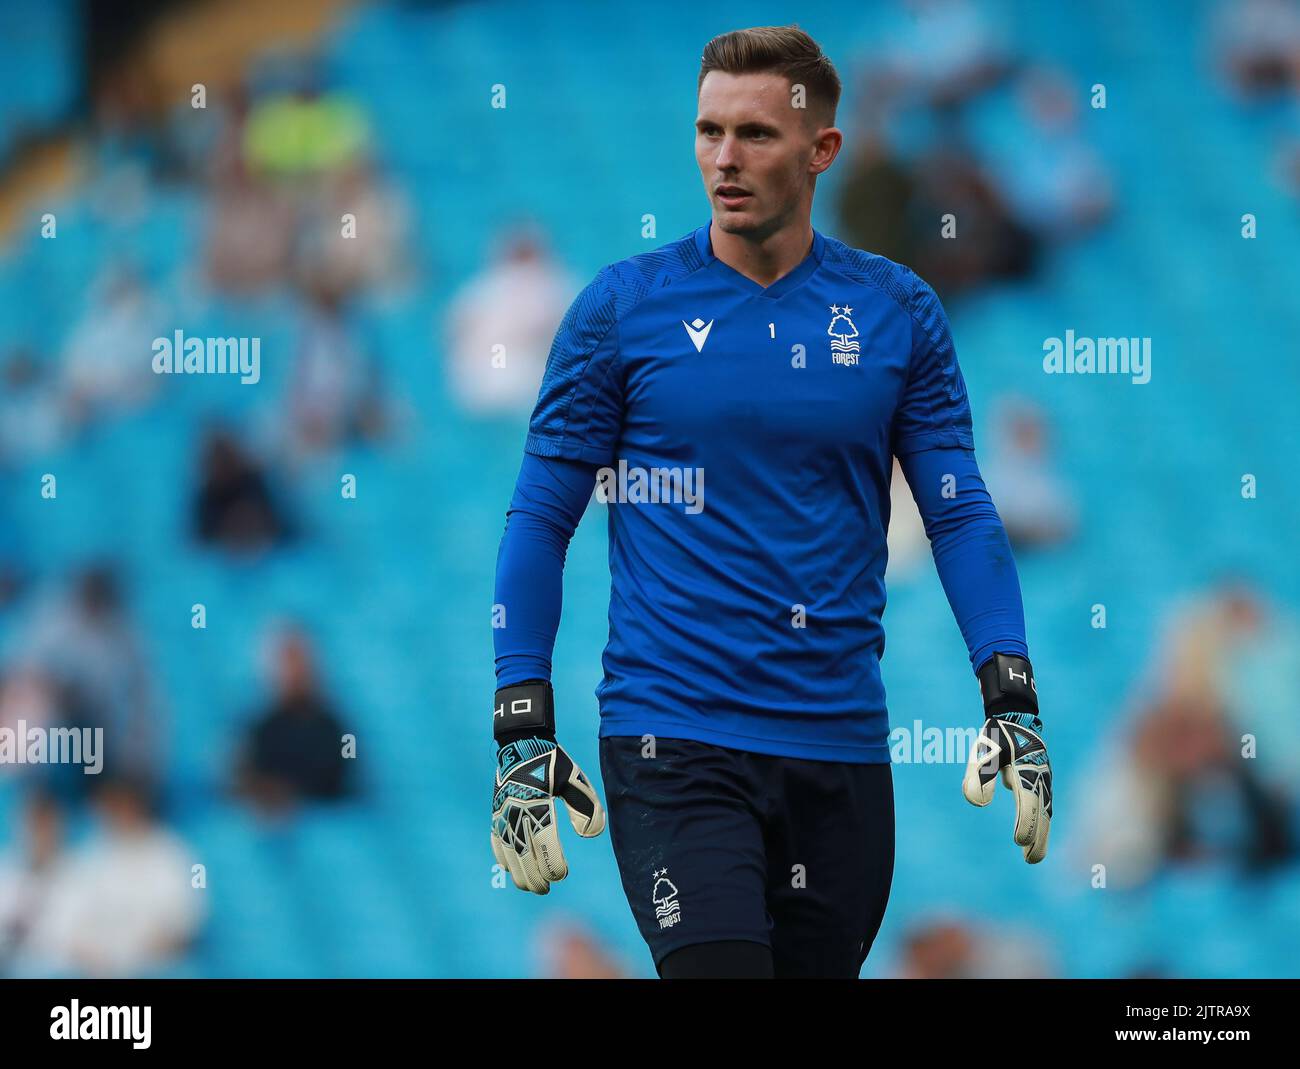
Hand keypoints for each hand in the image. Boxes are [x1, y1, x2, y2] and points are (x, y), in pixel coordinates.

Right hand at [491, 735, 605, 893]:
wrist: (522, 743)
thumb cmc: (552, 762)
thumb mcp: (575, 779)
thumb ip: (586, 806)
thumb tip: (589, 835)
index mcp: (537, 803)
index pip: (544, 844)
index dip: (552, 864)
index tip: (563, 874)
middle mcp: (516, 812)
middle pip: (524, 855)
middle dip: (535, 877)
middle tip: (547, 889)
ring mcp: (502, 814)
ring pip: (508, 853)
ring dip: (518, 873)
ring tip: (531, 887)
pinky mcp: (495, 812)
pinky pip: (495, 841)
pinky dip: (502, 858)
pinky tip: (510, 869)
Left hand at [963, 711, 1052, 862]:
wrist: (1015, 718)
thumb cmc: (997, 736)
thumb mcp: (983, 752)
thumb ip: (980, 776)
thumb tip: (978, 804)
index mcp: (1026, 770)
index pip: (1028, 801)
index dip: (1026, 822)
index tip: (1018, 842)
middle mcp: (1040, 777)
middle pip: (1043, 812)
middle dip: (1038, 837)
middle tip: (1031, 860)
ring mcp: (1044, 780)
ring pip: (1046, 812)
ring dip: (1041, 834)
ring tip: (1033, 856)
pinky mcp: (1042, 782)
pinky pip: (1045, 807)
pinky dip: (1042, 824)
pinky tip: (1036, 838)